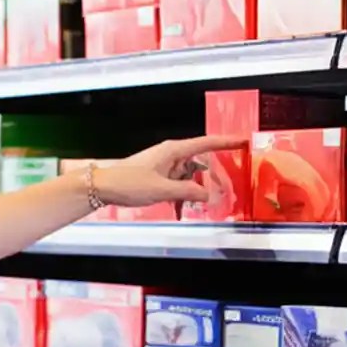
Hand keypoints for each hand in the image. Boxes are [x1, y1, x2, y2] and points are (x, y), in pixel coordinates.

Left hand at [92, 135, 247, 207]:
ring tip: (203, 202)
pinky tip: (183, 206)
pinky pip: (178, 183)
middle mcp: (170, 155)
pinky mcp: (158, 176)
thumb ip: (188, 192)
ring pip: (189, 175)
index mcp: (173, 150)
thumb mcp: (162, 190)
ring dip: (195, 187)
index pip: (206, 142)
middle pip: (200, 161)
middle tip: (227, 186)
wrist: (102, 186)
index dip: (226, 142)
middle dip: (213, 174)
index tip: (243, 140)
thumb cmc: (129, 183)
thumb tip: (210, 194)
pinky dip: (183, 193)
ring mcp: (164, 165)